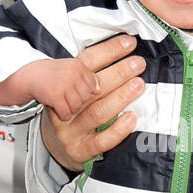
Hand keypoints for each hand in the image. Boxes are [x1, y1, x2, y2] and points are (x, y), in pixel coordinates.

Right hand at [1, 57, 99, 120]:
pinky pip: (66, 113)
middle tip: (68, 98)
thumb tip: (99, 89)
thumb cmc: (52, 73)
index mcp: (78, 66)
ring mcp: (63, 85)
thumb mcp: (72, 69)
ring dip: (70, 109)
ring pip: (77, 106)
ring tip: (63, 103)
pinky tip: (59, 109)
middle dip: (79, 101)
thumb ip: (88, 78)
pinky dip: (63, 115)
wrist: (30, 75)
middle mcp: (72, 74)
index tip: (78, 92)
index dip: (86, 92)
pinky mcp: (54, 96)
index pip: (94, 85)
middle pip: (86, 97)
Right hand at [41, 35, 145, 169]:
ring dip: (120, 97)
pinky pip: (101, 140)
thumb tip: (127, 54)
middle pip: (93, 87)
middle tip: (138, 64)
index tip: (129, 43)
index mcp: (66, 86)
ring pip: (98, 111)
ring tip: (138, 85)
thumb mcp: (76, 90)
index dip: (109, 51)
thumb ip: (94, 75)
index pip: (88, 64)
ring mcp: (71, 129)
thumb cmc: (74, 113)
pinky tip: (132, 118)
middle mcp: (67, 106)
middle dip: (118, 73)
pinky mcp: (79, 149)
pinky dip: (118, 129)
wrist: (53, 146)